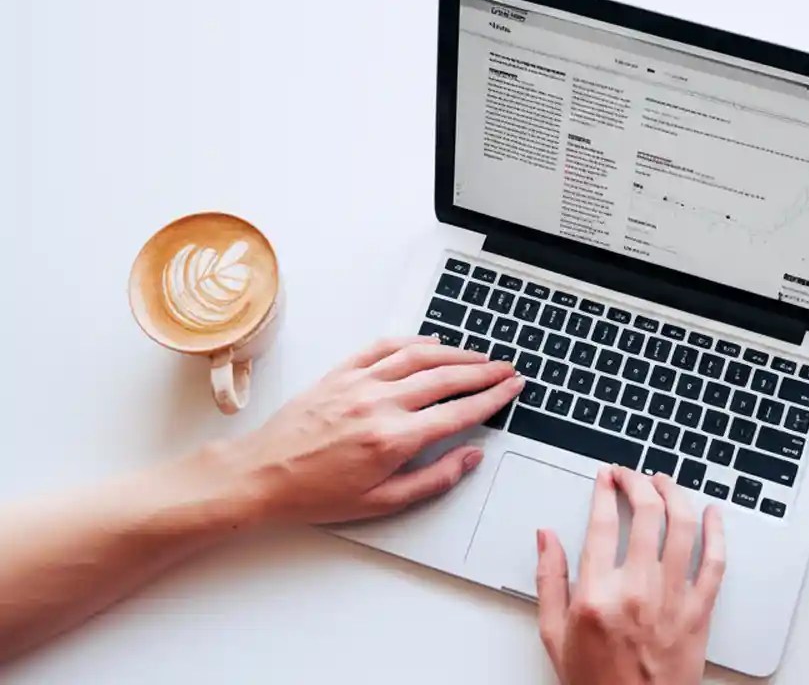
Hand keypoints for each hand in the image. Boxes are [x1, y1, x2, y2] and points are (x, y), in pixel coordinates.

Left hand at [195, 336, 522, 524]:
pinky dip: (411, 342)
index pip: (459, 412)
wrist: (260, 476)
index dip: (492, 398)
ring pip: (419, 357)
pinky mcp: (339, 374)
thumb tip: (469, 458)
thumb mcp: (381, 503)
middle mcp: (379, 404)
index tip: (512, 389)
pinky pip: (382, 348)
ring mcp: (358, 384)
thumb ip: (433, 479)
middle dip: (483, 372)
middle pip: (446, 378)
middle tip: (506, 369)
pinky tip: (429, 343)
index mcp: (394, 439)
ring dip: (455, 354)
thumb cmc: (315, 495)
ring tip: (478, 357)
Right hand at [535, 467, 725, 684]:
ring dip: (674, 494)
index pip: (602, 523)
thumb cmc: (595, 682)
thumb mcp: (554, 634)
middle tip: (631, 475)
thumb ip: (549, 580)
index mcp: (597, 594)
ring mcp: (673, 598)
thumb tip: (546, 537)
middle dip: (638, 481)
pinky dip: (716, 531)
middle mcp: (637, 590)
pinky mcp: (699, 611)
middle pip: (646, 513)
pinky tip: (712, 513)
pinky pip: (715, 561)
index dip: (604, 491)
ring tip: (664, 482)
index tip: (605, 478)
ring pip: (682, 526)